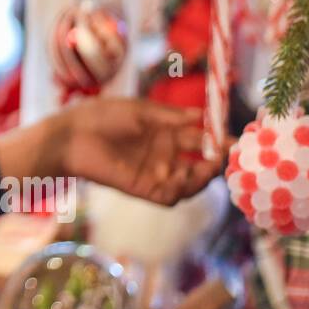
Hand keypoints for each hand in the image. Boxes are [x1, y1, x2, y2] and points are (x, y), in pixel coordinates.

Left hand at [61, 97, 223, 204]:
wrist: (72, 134)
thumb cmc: (101, 116)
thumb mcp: (141, 111)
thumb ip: (171, 117)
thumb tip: (202, 115)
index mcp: (165, 134)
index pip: (200, 140)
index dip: (218, 141)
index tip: (236, 139)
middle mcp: (164, 156)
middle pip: (200, 166)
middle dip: (217, 162)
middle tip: (229, 156)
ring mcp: (154, 174)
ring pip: (190, 185)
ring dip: (203, 179)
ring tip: (209, 167)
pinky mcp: (142, 189)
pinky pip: (170, 196)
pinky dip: (182, 190)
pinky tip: (183, 175)